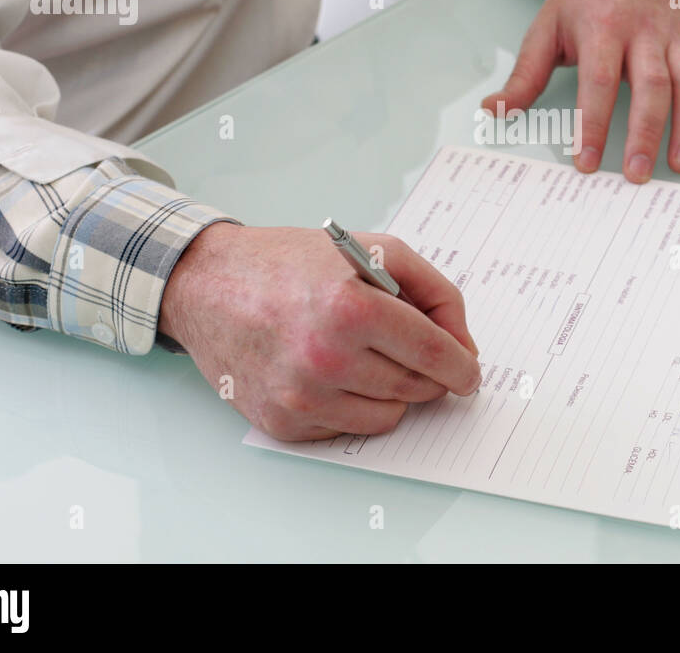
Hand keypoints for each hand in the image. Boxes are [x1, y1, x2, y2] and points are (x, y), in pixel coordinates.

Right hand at [159, 222, 480, 441]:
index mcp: (352, 308)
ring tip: (366, 355)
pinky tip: (331, 371)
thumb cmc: (291, 264)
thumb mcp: (373, 250)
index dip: (462, 366)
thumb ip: (433, 291)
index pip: (434, 355)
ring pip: (388, 415)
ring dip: (392, 391)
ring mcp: (301, 396)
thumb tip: (463, 346)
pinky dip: (353, 405)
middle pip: (416, 387)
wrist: (210, 286)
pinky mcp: (283, 423)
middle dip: (429, 374)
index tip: (469, 371)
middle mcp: (325, 357)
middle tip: (416, 352)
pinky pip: (348, 429)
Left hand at [483, 0, 679, 182]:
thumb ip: (524, 75)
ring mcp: (673, 38)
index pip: (598, 81)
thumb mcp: (546, 27)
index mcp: (602, 27)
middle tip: (637, 173)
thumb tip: (495, 111)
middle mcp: (644, 32)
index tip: (587, 162)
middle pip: (651, 85)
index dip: (593, 124)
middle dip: (646, 133)